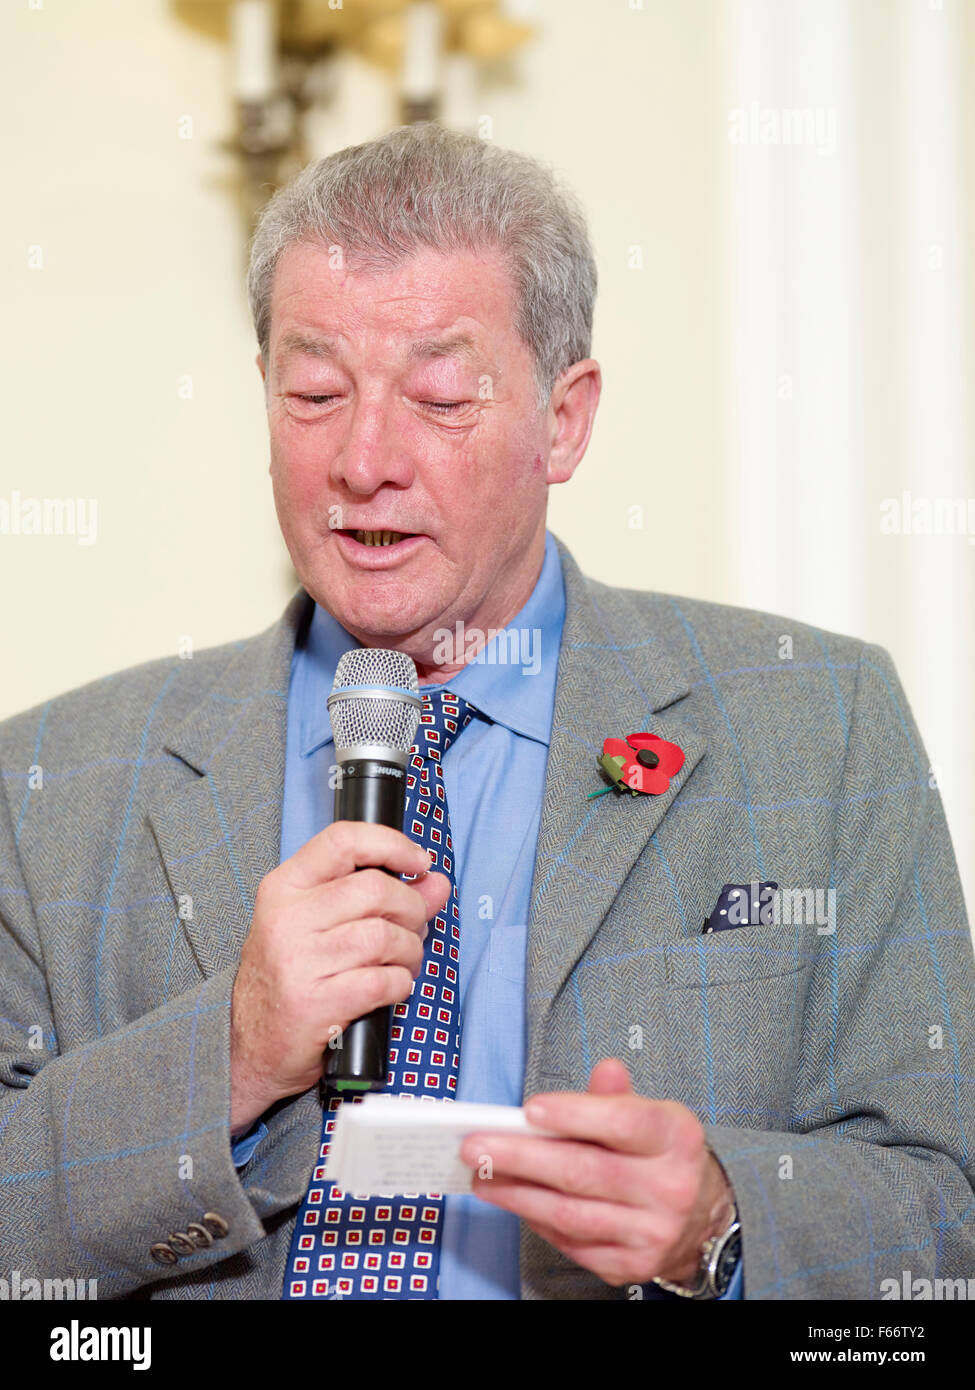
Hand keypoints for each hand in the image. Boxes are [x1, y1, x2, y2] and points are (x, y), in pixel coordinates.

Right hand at [229, 820, 449, 1135]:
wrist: (251, 1048)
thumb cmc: (290, 980)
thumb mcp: (321, 926)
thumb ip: (381, 899)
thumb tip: (436, 882)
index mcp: (285, 888)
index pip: (342, 840)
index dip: (391, 844)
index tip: (418, 862)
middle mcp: (286, 918)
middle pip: (376, 888)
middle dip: (412, 909)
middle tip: (413, 929)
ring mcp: (297, 961)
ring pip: (385, 936)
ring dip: (410, 951)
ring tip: (403, 963)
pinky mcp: (314, 1004)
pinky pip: (383, 981)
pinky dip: (401, 984)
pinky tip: (391, 988)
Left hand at [459, 1057, 735, 1289]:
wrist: (701, 1215)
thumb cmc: (660, 1154)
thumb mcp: (650, 1114)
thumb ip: (616, 1096)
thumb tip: (604, 1071)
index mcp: (676, 1136)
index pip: (622, 1123)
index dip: (574, 1114)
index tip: (528, 1110)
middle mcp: (670, 1187)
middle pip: (584, 1171)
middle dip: (521, 1158)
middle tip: (477, 1146)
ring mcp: (652, 1232)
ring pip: (570, 1214)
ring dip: (517, 1194)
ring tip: (483, 1177)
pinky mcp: (631, 1265)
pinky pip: (573, 1243)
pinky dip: (538, 1222)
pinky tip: (516, 1201)